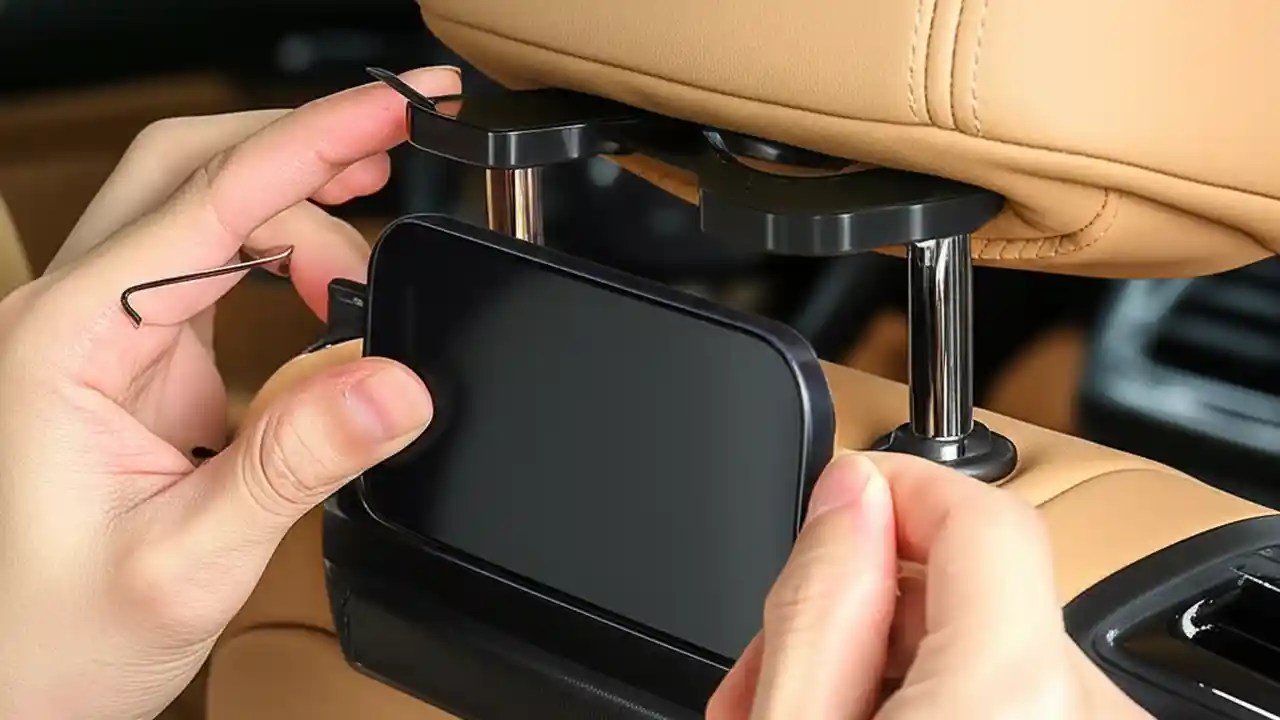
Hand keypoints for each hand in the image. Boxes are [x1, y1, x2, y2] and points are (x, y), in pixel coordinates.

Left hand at [0, 67, 458, 719]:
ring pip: (201, 205)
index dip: (310, 142)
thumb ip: (295, 462)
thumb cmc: (55, 638)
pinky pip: (208, 265)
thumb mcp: (189, 561)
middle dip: (303, 143)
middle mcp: (71, 318)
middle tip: (402, 137)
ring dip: (295, 200)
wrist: (9, 688)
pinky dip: (280, 252)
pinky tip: (326, 275)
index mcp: (64, 343)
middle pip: (192, 168)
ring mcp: (99, 333)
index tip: (395, 109)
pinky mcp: (131, 359)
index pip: (206, 203)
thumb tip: (395, 384)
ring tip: (375, 225)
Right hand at [707, 452, 1152, 719]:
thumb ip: (819, 606)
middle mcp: (1082, 713)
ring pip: (984, 645)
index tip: (835, 497)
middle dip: (857, 603)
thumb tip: (846, 494)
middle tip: (771, 664)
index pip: (981, 508)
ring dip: (883, 661)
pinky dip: (931, 701)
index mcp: (1014, 691)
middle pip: (972, 584)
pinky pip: (1008, 697)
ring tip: (800, 709)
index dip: (896, 481)